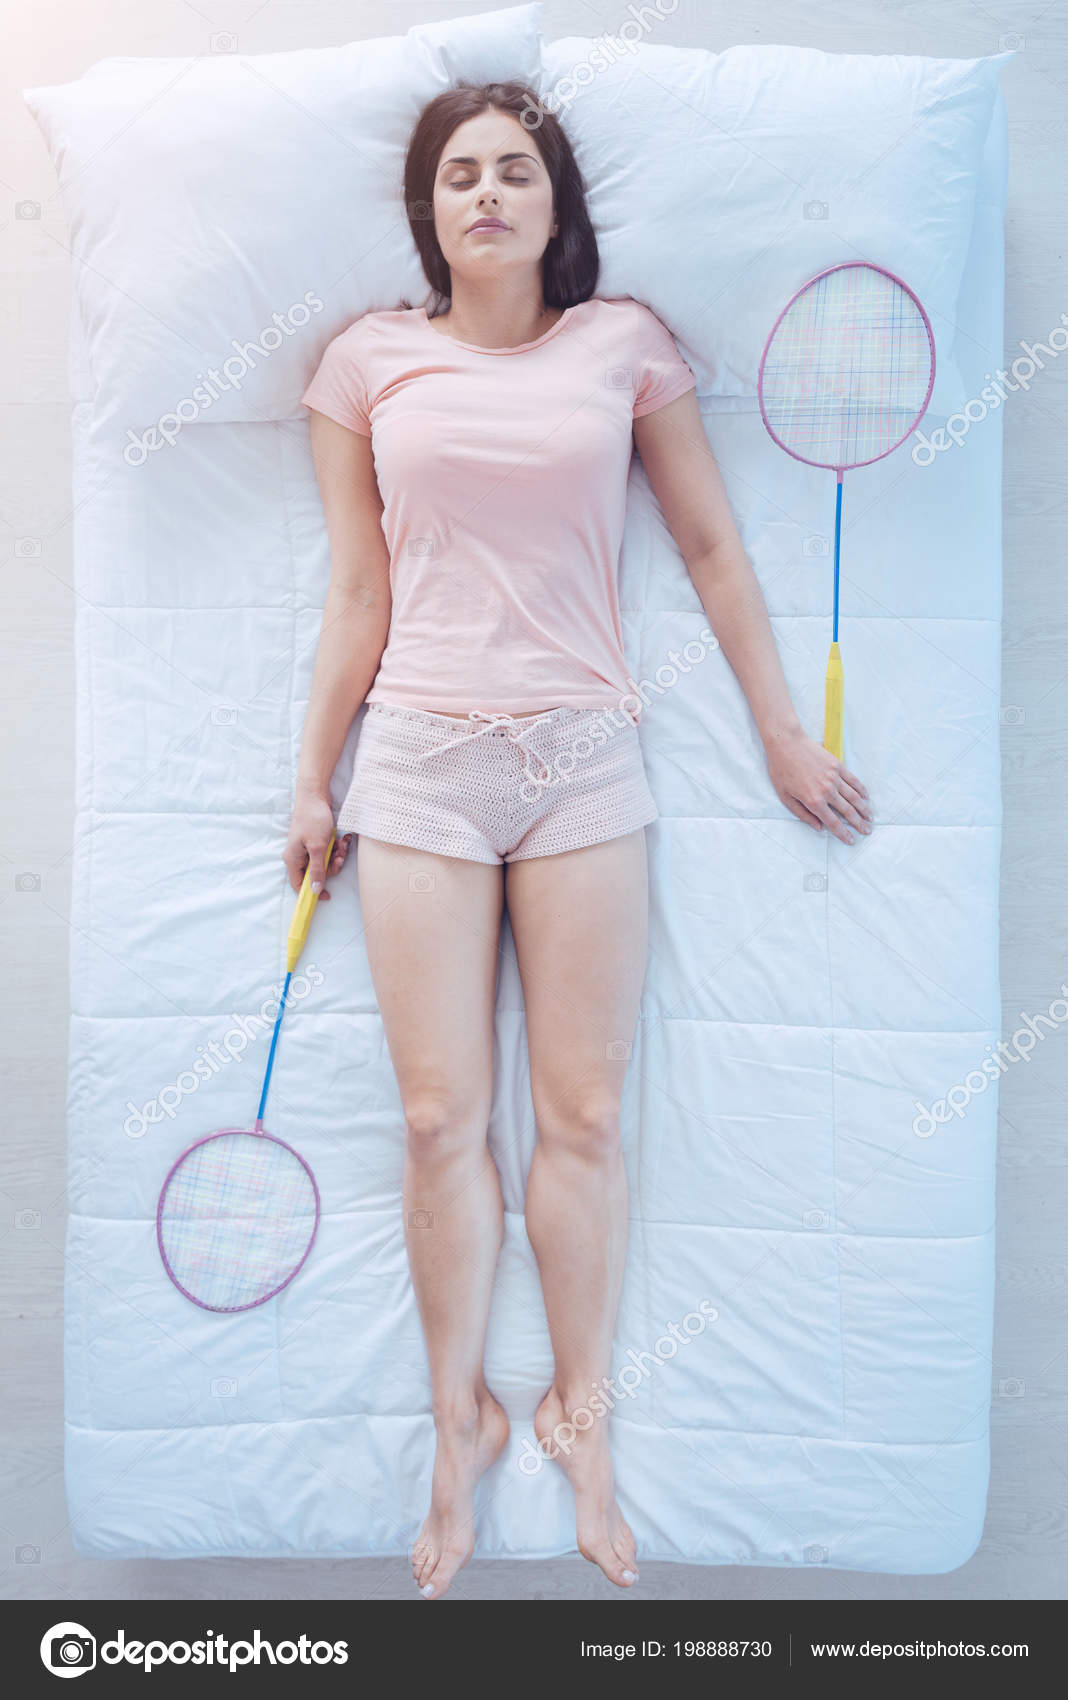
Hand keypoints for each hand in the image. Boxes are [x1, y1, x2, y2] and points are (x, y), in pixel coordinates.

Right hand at [283, 787, 352, 900]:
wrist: (316, 795)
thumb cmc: (313, 820)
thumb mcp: (318, 848)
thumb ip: (317, 870)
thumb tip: (315, 891)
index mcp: (293, 859)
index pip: (298, 885)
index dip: (311, 892)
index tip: (327, 896)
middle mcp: (299, 855)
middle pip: (316, 874)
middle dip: (331, 867)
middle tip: (340, 857)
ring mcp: (307, 848)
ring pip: (325, 863)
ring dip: (337, 856)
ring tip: (342, 844)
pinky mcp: (317, 841)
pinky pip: (328, 852)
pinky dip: (337, 847)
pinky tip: (343, 839)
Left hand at [765, 727, 872, 845]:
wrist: (786, 744)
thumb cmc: (781, 771)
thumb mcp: (785, 797)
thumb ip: (803, 815)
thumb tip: (818, 828)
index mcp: (813, 801)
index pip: (833, 822)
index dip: (844, 833)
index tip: (851, 840)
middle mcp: (827, 791)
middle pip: (848, 811)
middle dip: (859, 823)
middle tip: (867, 831)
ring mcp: (834, 777)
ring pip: (854, 797)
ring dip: (864, 809)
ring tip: (870, 817)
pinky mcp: (838, 766)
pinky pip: (853, 781)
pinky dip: (861, 790)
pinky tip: (866, 797)